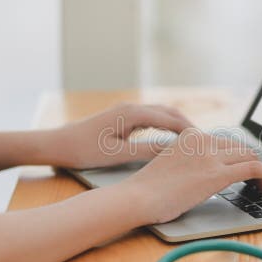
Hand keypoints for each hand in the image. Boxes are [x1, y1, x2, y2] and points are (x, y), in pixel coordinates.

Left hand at [50, 104, 193, 168]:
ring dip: (177, 124)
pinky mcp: (122, 118)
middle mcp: (131, 108)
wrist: (57, 144)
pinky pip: (150, 118)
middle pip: (168, 111)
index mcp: (131, 113)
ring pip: (160, 113)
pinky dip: (165, 126)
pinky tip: (170, 137)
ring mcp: (126, 111)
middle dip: (187, 124)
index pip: (169, 118)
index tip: (204, 141)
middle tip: (204, 140)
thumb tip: (172, 151)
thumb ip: (146, 151)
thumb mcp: (117, 154)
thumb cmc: (83, 150)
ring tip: (192, 139)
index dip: (188, 130)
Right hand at [122, 129, 261, 223]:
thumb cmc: (148, 191)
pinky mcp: (217, 173)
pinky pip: (254, 168)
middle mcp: (202, 140)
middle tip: (259, 178)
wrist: (137, 198)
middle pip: (239, 148)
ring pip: (248, 157)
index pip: (224, 143)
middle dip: (252, 162)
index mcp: (190, 136)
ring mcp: (211, 156)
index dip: (239, 156)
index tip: (246, 166)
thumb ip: (189, 163)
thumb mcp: (170, 166)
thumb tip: (204, 174)